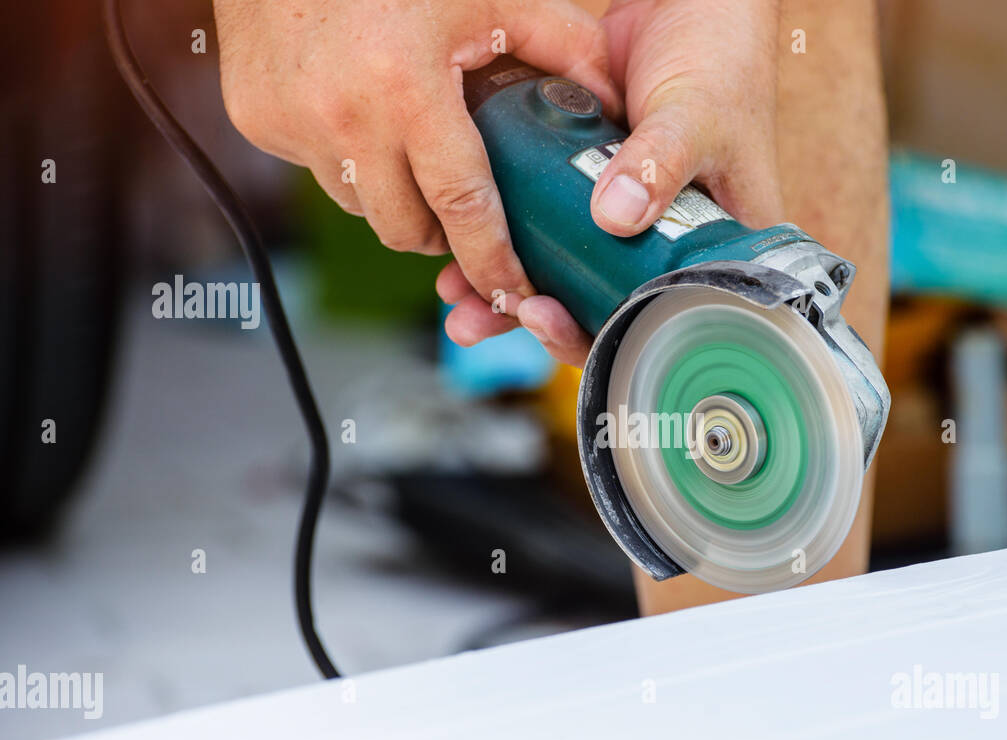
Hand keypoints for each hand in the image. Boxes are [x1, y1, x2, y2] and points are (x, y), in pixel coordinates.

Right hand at [213, 0, 618, 327]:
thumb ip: (564, 47)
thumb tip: (613, 105)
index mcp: (406, 89)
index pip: (461, 207)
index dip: (491, 260)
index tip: (512, 292)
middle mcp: (343, 117)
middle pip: (406, 229)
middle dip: (441, 235)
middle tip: (462, 215)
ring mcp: (292, 123)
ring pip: (360, 206)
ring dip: (393, 197)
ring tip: (412, 152)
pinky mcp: (259, 120)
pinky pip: (318, 171)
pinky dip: (348, 159)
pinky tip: (359, 113)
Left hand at [439, 0, 783, 365]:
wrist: (694, 4)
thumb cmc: (723, 57)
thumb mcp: (699, 114)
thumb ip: (660, 161)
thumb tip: (616, 215)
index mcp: (712, 252)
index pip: (654, 317)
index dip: (599, 331)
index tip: (546, 317)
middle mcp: (664, 246)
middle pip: (598, 306)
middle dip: (539, 318)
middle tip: (485, 315)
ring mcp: (623, 218)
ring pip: (564, 271)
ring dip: (508, 287)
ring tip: (456, 298)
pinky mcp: (586, 185)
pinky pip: (543, 223)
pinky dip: (503, 234)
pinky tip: (457, 244)